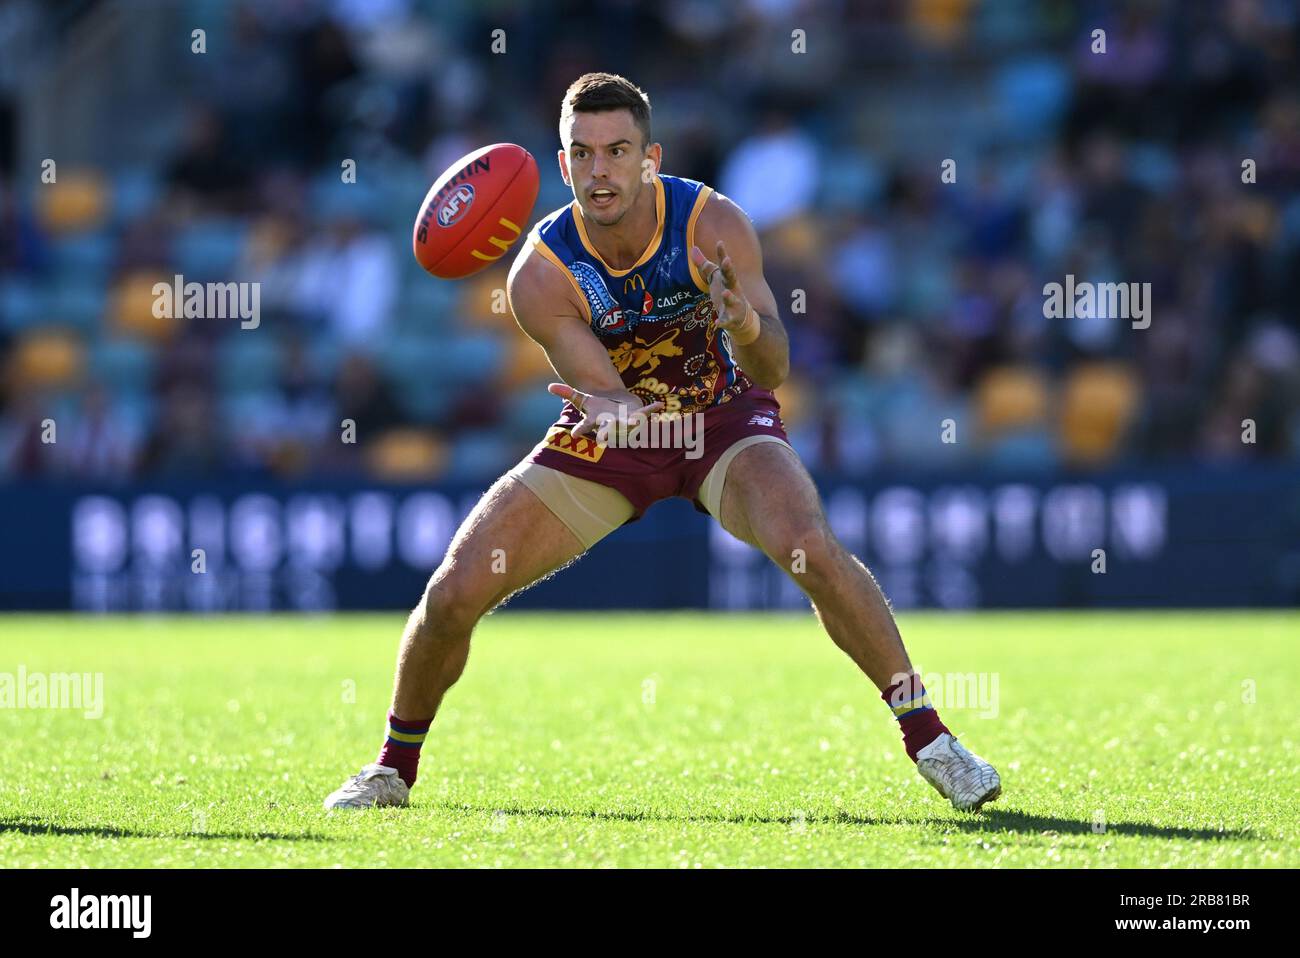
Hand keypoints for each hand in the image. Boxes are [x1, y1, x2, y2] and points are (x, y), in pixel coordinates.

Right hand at [547, 383, 663, 440]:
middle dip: (609, 432)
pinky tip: (658, 404)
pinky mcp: (637, 416)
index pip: (586, 427)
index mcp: (597, 420)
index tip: (574, 435)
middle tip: (607, 436)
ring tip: (637, 421)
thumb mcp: (583, 398)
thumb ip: (567, 394)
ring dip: (633, 423)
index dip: (580, 430)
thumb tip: (549, 387)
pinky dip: (652, 409)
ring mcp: (625, 422)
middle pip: (609, 430)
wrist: (615, 407)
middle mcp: (611, 424)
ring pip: (628, 424)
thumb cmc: (598, 406)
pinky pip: (646, 414)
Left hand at [690, 241, 759, 344]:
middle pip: (732, 278)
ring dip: (729, 297)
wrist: (742, 318)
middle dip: (730, 270)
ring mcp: (734, 304)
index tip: (720, 242)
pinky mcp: (732, 319)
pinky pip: (727, 321)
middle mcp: (734, 290)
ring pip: (732, 300)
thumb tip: (693, 248)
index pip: (725, 265)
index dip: (722, 254)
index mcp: (728, 280)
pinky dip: (723, 322)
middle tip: (727, 260)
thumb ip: (705, 265)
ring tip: (725, 293)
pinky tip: (717, 324)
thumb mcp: (716, 278)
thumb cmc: (726, 293)